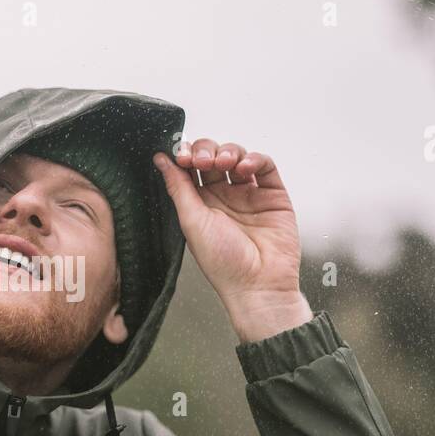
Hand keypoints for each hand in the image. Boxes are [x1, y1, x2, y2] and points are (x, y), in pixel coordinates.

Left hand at [153, 139, 311, 342]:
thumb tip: (161, 161)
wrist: (259, 284)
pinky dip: (254, 159)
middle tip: (202, 160)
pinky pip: (264, 165)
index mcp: (200, 205)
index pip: (190, 169)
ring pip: (238, 156)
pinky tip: (245, 168)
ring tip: (224, 163)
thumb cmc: (224, 264)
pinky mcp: (273, 194)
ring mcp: (248, 194)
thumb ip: (178, 188)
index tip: (180, 154)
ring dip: (229, 152)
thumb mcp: (192, 222)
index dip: (186, 155)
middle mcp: (223, 197)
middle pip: (212, 157)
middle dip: (206, 151)